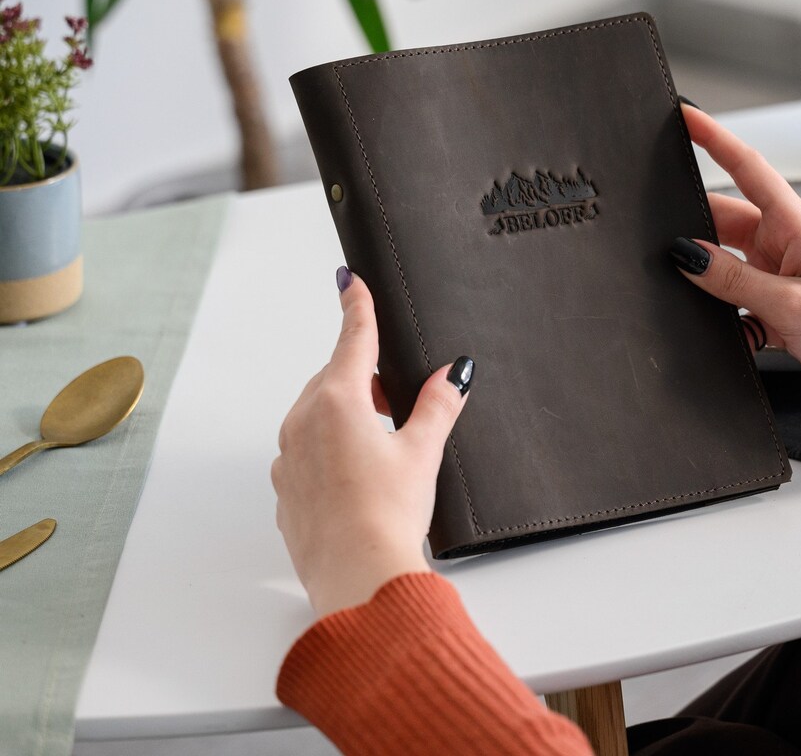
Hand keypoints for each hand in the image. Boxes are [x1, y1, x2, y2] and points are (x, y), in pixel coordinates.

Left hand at [272, 269, 472, 616]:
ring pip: (317, 412)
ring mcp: (288, 456)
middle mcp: (303, 421)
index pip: (352, 337)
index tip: (349, 279)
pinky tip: (357, 477)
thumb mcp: (422, 452)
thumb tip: (453, 373)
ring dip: (346, 413)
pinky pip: (305, 450)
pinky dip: (328, 448)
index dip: (356, 304)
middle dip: (364, 378)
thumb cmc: (388, 517)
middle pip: (334, 377)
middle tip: (397, 402)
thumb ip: (438, 404)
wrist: (356, 582)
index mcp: (337, 401)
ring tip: (382, 446)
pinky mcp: (285, 488)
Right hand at [674, 106, 800, 419]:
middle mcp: (784, 242)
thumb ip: (734, 280)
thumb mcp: (791, 304)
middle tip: (663, 242)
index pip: (746, 168)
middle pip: (723, 219)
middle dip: (692, 228)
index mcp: (795, 226)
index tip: (684, 115)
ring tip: (699, 296)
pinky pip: (734, 297)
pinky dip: (725, 314)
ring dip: (710, 280)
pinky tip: (733, 332)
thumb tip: (687, 255)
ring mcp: (779, 272)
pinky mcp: (777, 302)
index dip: (714, 137)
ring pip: (723, 261)